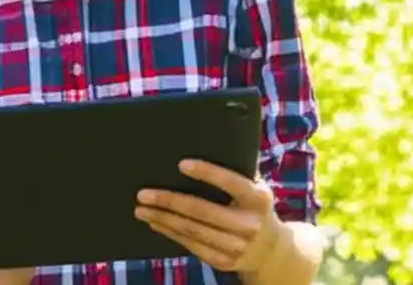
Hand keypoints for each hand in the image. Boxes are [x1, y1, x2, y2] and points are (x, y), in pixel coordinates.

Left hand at [133, 159, 285, 272]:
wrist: (271, 250)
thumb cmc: (253, 207)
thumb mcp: (255, 189)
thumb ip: (236, 173)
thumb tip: (198, 151)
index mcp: (258, 199)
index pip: (231, 183)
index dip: (207, 173)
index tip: (181, 164)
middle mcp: (249, 224)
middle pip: (202, 211)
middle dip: (169, 201)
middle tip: (143, 194)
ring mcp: (236, 246)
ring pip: (191, 230)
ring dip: (162, 219)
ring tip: (141, 209)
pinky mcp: (224, 262)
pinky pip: (191, 246)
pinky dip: (170, 233)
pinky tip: (156, 223)